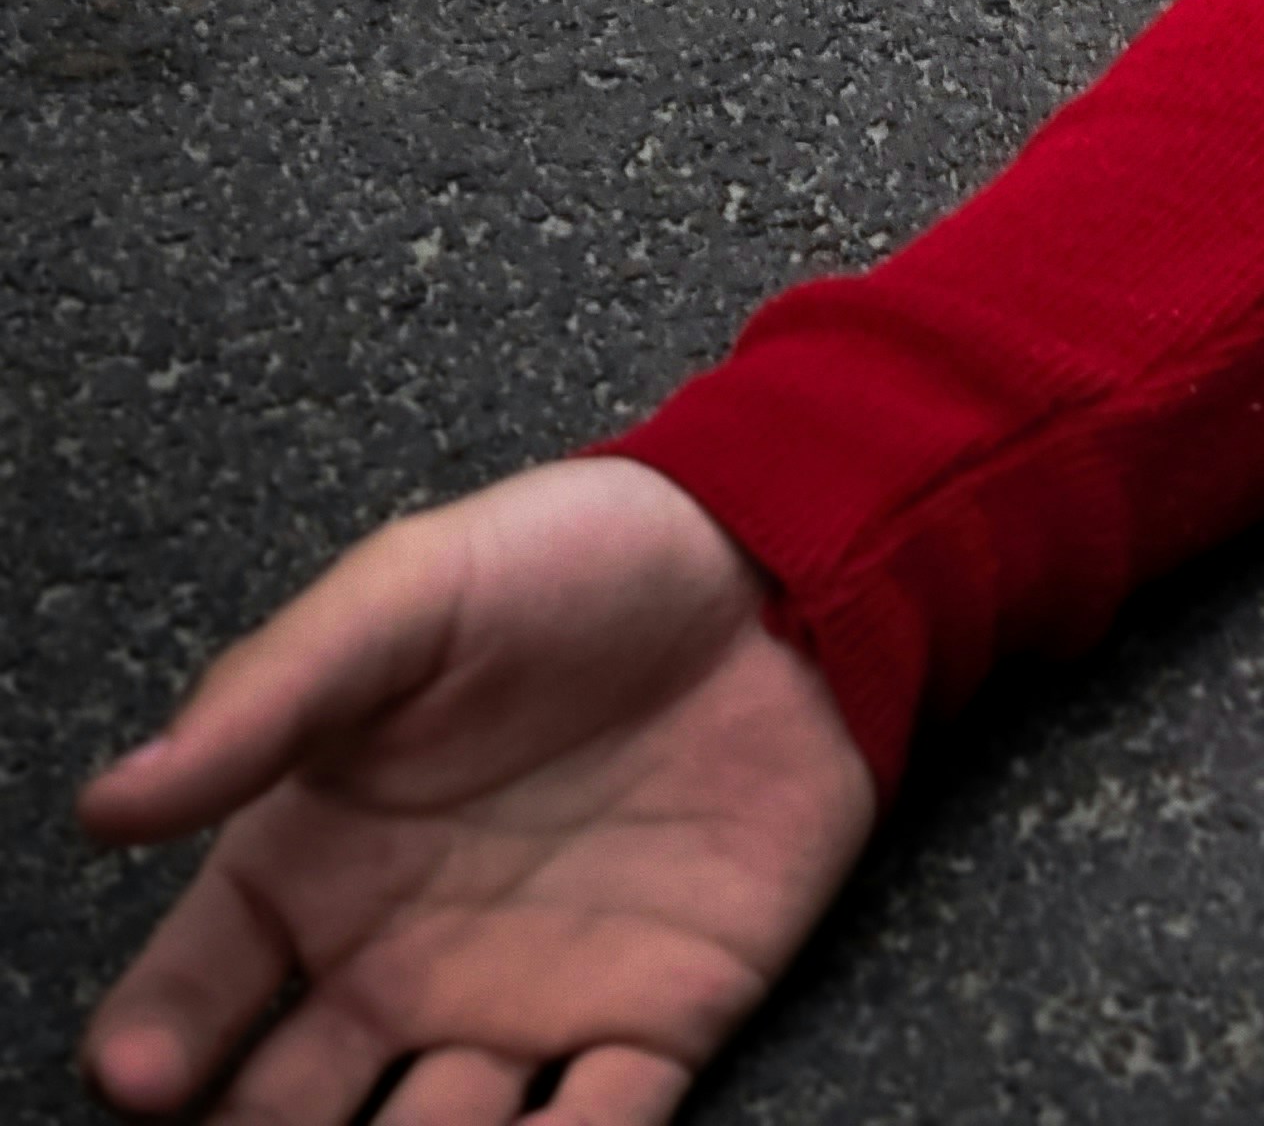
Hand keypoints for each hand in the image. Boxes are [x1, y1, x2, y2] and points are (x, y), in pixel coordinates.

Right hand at [76, 458, 874, 1124]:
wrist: (780, 564)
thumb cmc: (576, 564)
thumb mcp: (410, 596)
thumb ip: (270, 697)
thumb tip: (112, 804)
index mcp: (316, 867)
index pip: (197, 993)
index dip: (156, 1043)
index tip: (141, 1077)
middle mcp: (402, 962)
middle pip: (289, 1107)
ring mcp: (527, 1002)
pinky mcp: (663, 1018)